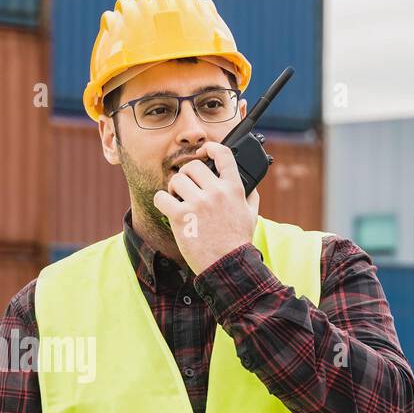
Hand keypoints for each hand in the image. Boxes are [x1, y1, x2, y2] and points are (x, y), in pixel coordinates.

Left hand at [153, 140, 259, 274]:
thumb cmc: (237, 241)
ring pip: (176, 180)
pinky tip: (167, 207)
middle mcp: (216, 192)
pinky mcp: (181, 217)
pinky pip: (162, 198)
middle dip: (186, 174)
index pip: (223, 155)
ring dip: (173, 188)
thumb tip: (249, 183)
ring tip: (177, 198)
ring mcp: (198, 204)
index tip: (204, 150)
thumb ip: (250, 195)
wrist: (227, 265)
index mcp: (233, 188)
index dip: (211, 148)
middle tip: (185, 187)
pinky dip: (161, 201)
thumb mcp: (251, 214)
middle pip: (193, 166)